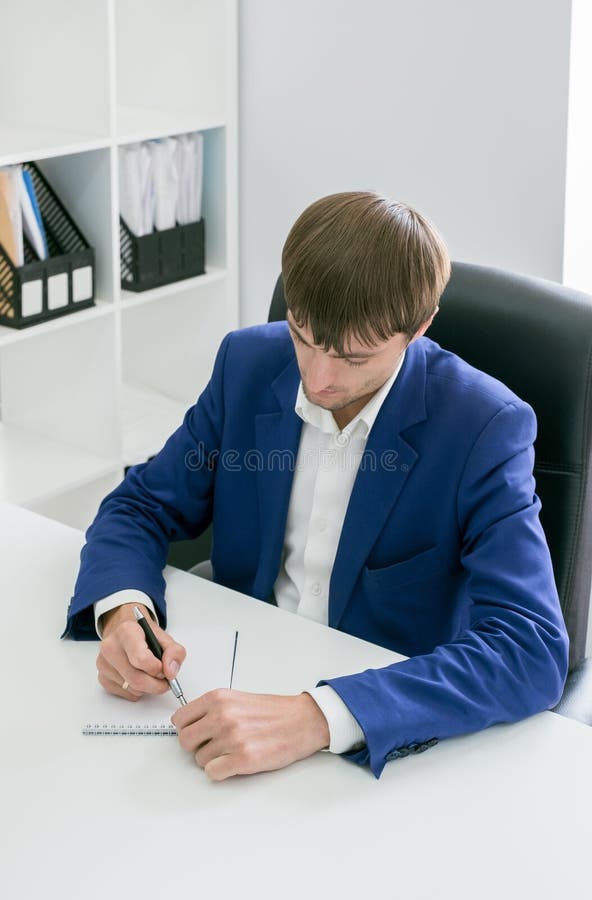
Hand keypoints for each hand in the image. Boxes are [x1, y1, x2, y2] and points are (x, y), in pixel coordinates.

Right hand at [96, 603, 185, 701]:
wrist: (125, 632)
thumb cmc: (144, 635)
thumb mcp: (164, 637)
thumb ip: (174, 652)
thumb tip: (170, 672)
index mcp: (126, 632)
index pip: (141, 659)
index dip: (157, 669)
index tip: (164, 668)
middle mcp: (110, 647)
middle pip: (136, 679)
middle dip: (156, 684)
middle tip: (164, 680)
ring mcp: (104, 664)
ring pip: (132, 689)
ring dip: (148, 688)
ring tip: (151, 674)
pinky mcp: (102, 677)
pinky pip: (126, 694)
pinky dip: (138, 691)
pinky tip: (139, 677)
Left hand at [171, 689, 329, 779]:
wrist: (302, 721)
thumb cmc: (274, 712)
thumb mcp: (237, 699)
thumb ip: (213, 709)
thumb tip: (191, 726)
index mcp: (218, 698)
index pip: (180, 719)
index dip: (187, 729)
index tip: (197, 733)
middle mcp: (222, 716)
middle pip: (185, 741)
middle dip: (196, 746)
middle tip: (213, 745)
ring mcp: (231, 738)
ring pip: (199, 760)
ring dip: (213, 760)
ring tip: (232, 751)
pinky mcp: (242, 759)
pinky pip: (212, 773)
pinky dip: (220, 772)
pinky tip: (235, 763)